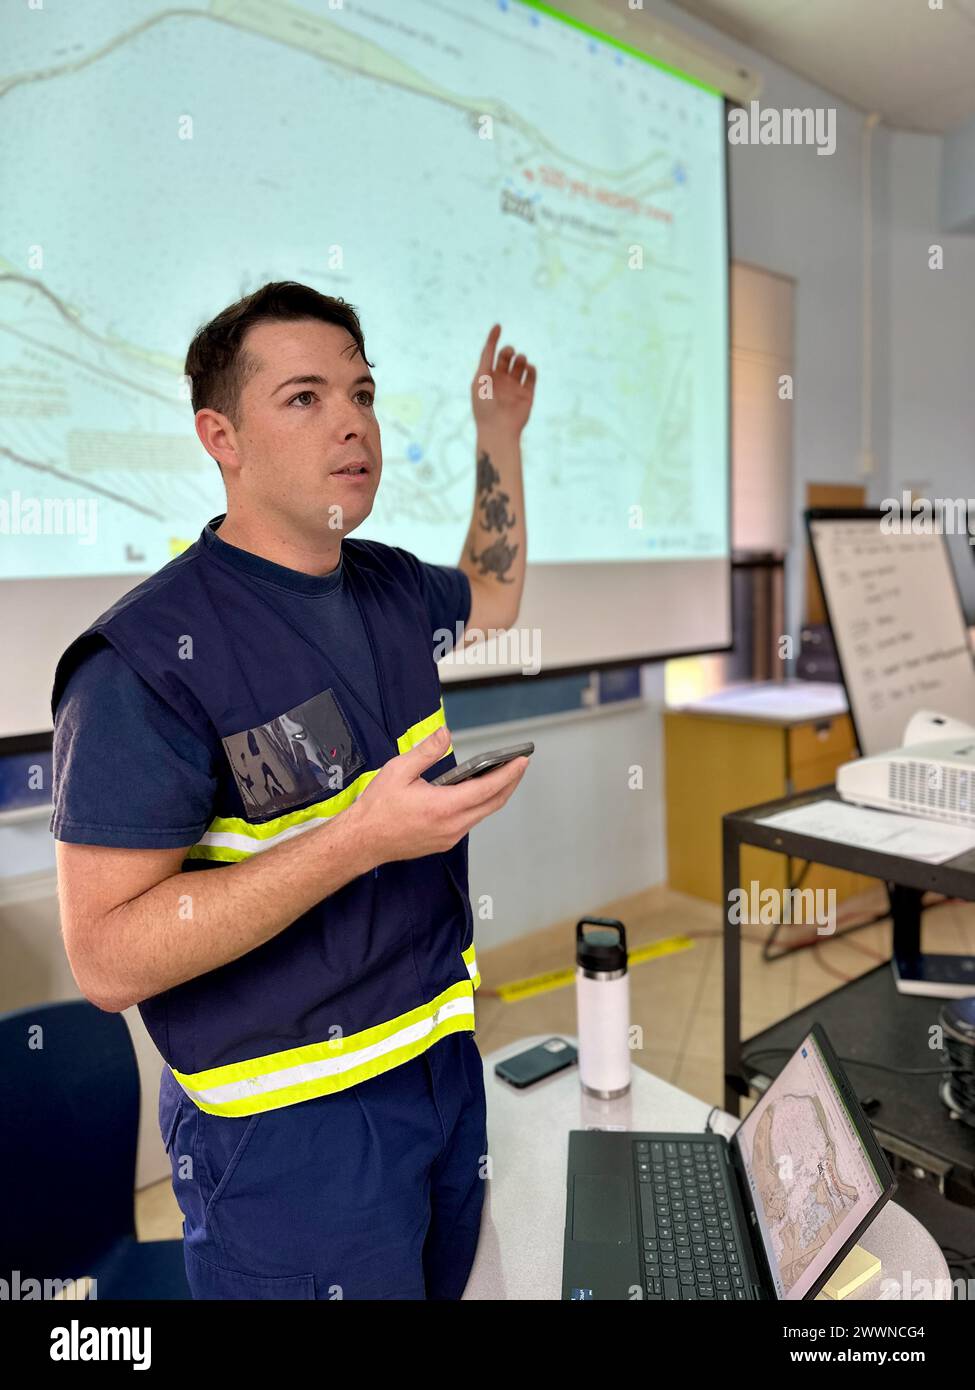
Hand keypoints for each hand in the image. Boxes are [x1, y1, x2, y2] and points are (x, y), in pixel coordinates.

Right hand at [350, 725, 528, 865]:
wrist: (362, 841)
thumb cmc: (377, 808)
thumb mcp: (399, 770)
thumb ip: (426, 751)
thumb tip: (445, 734)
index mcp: (443, 806)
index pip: (487, 788)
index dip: (508, 773)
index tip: (521, 760)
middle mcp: (452, 825)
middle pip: (493, 803)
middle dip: (510, 782)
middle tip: (519, 764)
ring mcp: (449, 836)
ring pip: (483, 813)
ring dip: (496, 794)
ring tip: (503, 775)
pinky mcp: (444, 841)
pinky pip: (471, 821)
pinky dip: (481, 804)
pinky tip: (478, 792)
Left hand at [471, 323, 536, 439]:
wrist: (498, 429)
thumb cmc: (485, 404)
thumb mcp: (481, 378)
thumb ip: (486, 357)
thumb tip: (492, 339)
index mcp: (486, 377)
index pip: (489, 354)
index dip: (493, 339)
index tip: (498, 326)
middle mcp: (500, 381)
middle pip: (506, 357)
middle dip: (508, 351)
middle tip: (509, 353)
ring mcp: (514, 388)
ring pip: (520, 365)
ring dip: (520, 359)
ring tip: (520, 360)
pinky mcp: (527, 395)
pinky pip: (531, 377)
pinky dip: (531, 369)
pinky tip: (529, 367)